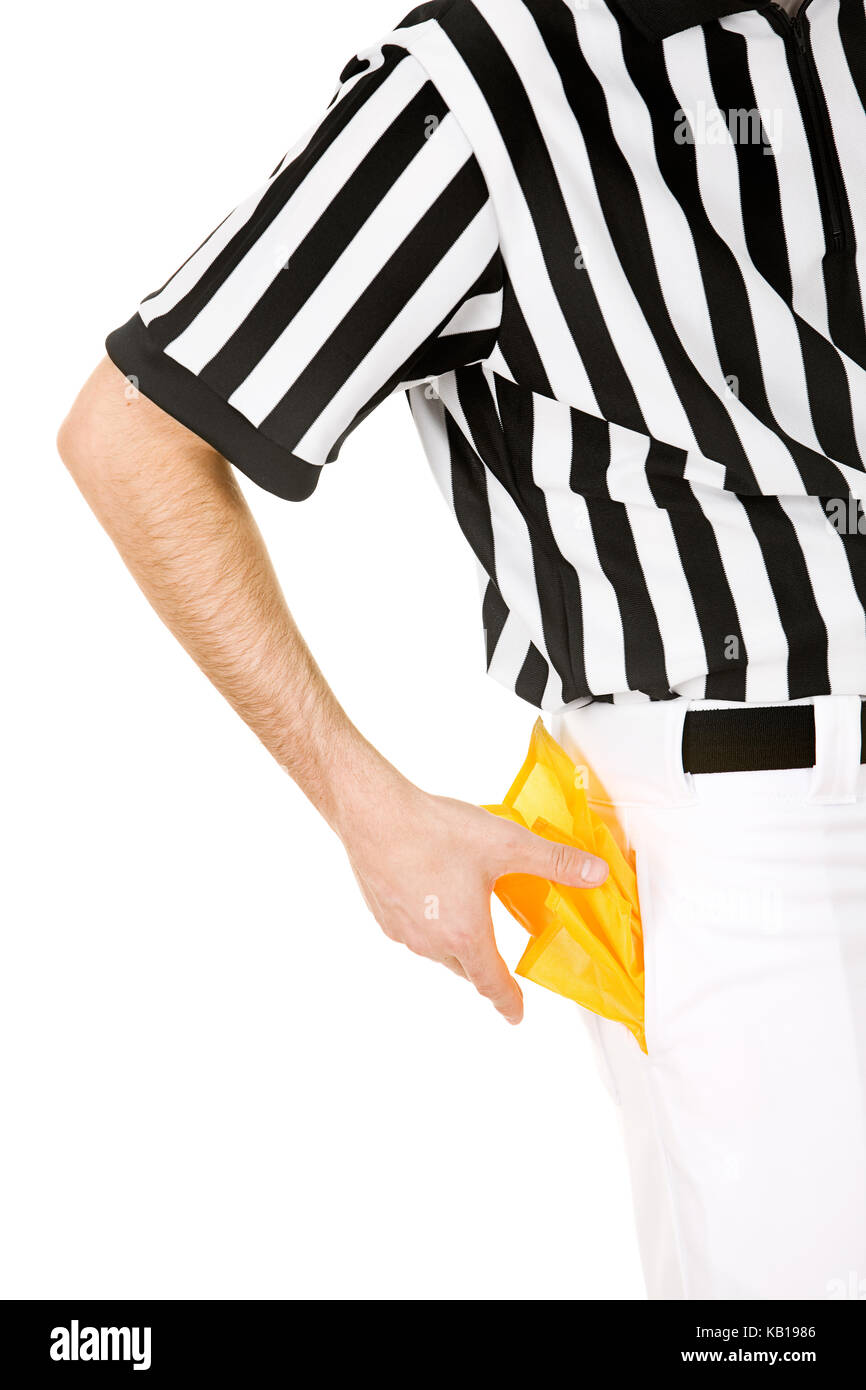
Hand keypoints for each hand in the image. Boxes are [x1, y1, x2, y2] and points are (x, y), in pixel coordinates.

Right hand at [338, 769, 608, 1024]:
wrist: (374, 814)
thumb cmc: (436, 830)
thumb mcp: (507, 843)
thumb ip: (554, 862)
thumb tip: (596, 874)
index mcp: (466, 935)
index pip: (493, 984)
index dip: (508, 1002)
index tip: (516, 1014)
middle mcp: (432, 943)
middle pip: (466, 967)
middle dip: (483, 965)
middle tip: (496, 955)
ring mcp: (403, 933)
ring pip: (438, 950)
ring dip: (455, 941)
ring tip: (466, 909)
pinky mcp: (383, 915)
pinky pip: (413, 932)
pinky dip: (428, 923)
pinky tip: (430, 891)